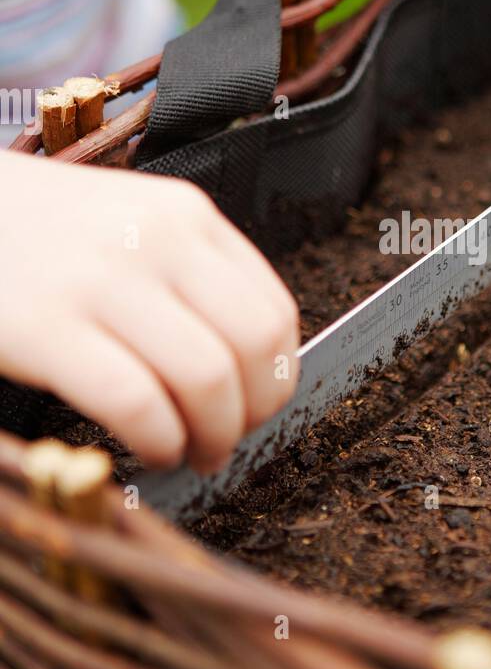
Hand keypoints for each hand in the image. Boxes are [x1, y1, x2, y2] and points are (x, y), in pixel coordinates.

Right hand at [0, 153, 299, 469]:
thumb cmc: (34, 233)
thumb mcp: (127, 223)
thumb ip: (187, 273)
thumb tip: (250, 363)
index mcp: (185, 216)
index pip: (274, 310)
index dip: (278, 377)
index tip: (257, 407)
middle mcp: (155, 240)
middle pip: (255, 348)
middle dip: (254, 414)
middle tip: (226, 441)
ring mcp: (100, 281)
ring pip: (207, 379)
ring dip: (211, 437)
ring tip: (189, 453)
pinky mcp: (46, 326)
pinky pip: (136, 403)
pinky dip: (158, 442)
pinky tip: (148, 450)